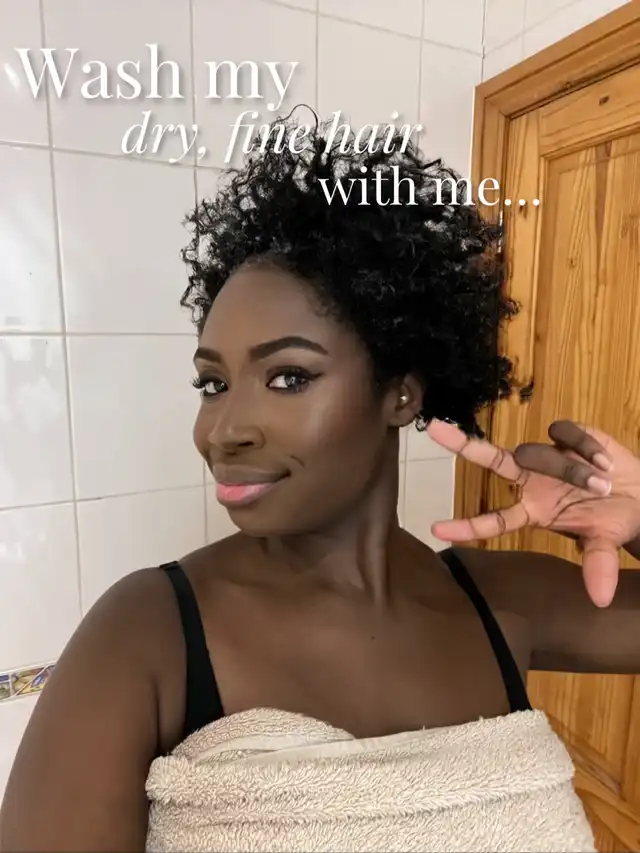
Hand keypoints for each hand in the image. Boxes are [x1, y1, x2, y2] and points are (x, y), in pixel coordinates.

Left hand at [427, 419, 639, 606]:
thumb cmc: (612, 520)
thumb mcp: (605, 544)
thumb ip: (598, 564)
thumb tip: (600, 598)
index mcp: (533, 511)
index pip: (494, 520)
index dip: (467, 526)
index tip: (436, 530)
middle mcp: (530, 481)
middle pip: (491, 461)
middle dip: (463, 445)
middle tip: (434, 430)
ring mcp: (546, 455)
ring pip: (538, 451)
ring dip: (573, 469)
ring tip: (604, 482)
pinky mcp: (565, 435)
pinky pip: (564, 432)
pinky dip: (586, 447)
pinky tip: (605, 462)